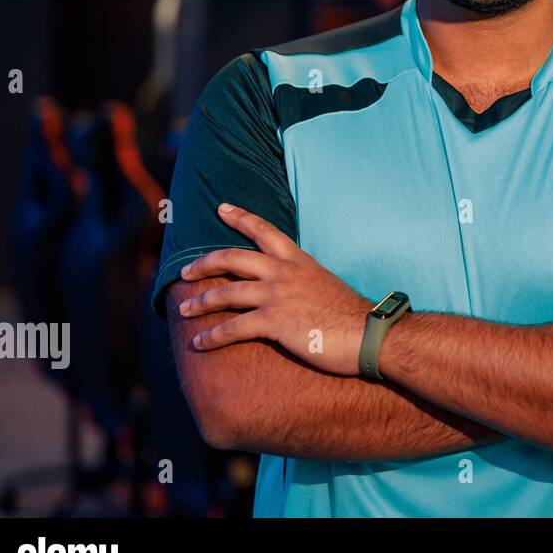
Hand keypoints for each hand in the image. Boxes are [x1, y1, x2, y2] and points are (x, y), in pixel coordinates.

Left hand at [176, 203, 373, 375]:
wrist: (368, 333)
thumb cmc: (351, 315)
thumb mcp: (325, 284)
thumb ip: (304, 280)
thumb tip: (293, 289)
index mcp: (298, 261)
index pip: (265, 231)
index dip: (241, 217)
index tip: (222, 208)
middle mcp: (284, 273)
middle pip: (233, 258)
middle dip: (204, 263)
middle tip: (185, 271)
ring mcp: (278, 295)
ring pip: (226, 292)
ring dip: (200, 302)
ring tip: (184, 309)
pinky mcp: (275, 321)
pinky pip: (233, 328)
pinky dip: (212, 337)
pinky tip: (198, 344)